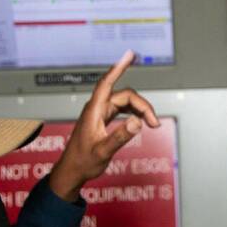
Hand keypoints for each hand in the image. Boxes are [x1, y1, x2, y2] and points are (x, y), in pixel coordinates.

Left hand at [48, 50, 158, 201]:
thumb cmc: (83, 162)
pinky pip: (121, 108)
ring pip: (124, 101)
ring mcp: (100, 113)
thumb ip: (120, 137)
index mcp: (94, 111)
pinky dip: (134, 113)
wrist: (72, 171)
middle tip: (154, 124)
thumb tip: (138, 122)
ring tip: (152, 124)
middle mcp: (97, 108)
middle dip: (143, 106)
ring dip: (140, 109)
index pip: (107, 82)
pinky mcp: (103, 119)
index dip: (119, 67)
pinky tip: (141, 121)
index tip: (130, 54)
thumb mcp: (103, 151)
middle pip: (124, 95)